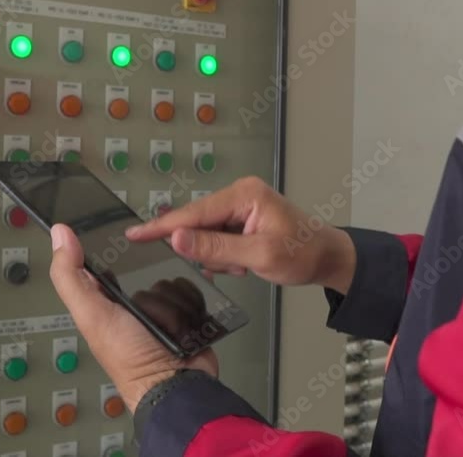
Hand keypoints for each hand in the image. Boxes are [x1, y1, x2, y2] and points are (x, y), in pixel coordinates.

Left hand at [48, 224, 217, 412]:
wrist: (175, 384)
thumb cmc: (129, 357)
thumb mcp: (92, 315)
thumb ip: (70, 278)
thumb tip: (59, 234)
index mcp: (101, 297)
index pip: (101, 256)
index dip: (106, 241)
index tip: (119, 227)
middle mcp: (129, 299)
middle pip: (140, 261)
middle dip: (148, 267)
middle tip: (150, 280)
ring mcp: (159, 304)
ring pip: (167, 272)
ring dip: (171, 288)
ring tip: (170, 308)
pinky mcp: (184, 308)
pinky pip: (190, 285)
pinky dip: (191, 292)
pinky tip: (189, 305)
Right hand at [126, 176, 357, 294]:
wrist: (329, 259)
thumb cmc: (303, 254)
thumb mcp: (259, 255)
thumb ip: (215, 248)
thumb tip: (176, 239)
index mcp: (243, 195)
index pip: (193, 212)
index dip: (162, 227)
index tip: (133, 235)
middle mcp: (239, 195)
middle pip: (198, 224)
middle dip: (206, 251)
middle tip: (233, 266)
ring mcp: (240, 207)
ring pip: (207, 236)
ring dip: (219, 257)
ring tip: (245, 266)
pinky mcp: (242, 220)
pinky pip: (219, 240)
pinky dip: (226, 257)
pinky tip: (243, 265)